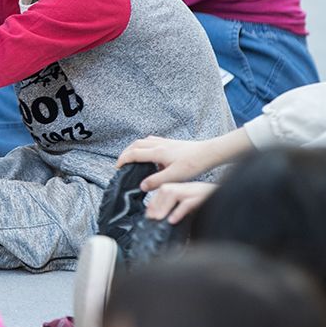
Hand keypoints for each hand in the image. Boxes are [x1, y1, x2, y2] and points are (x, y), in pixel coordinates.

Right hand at [116, 128, 253, 190]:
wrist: (208, 153)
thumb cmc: (193, 164)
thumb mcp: (173, 176)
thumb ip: (156, 181)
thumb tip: (141, 186)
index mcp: (157, 152)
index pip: (134, 153)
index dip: (123, 160)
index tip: (117, 168)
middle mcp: (159, 144)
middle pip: (136, 144)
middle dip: (125, 152)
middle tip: (121, 162)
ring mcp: (165, 142)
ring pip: (144, 141)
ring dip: (134, 148)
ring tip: (131, 157)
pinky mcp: (171, 143)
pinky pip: (152, 141)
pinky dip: (145, 146)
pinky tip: (150, 154)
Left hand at [145, 181, 217, 223]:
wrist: (232, 200)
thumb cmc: (212, 206)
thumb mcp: (192, 206)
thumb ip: (179, 208)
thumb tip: (163, 218)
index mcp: (185, 188)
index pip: (163, 189)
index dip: (154, 201)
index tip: (148, 213)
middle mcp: (189, 187)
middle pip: (167, 189)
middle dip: (156, 203)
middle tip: (151, 217)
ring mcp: (197, 192)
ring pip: (174, 193)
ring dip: (164, 206)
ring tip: (159, 218)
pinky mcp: (204, 199)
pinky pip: (188, 203)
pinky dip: (179, 211)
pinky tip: (173, 220)